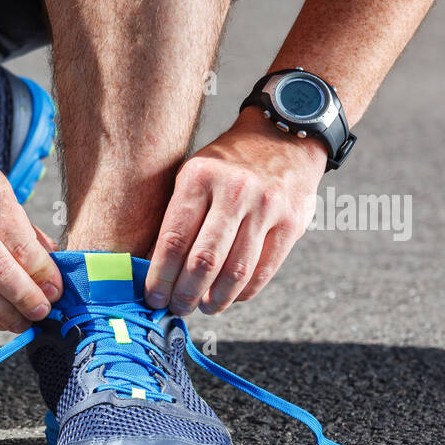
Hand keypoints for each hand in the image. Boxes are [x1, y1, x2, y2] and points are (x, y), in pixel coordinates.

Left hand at [143, 107, 325, 315]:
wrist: (284, 136)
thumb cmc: (227, 164)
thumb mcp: (193, 174)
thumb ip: (175, 217)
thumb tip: (151, 268)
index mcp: (199, 177)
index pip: (174, 240)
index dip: (160, 277)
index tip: (152, 297)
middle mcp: (234, 191)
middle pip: (204, 261)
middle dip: (185, 294)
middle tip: (177, 308)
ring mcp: (267, 206)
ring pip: (236, 271)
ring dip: (215, 300)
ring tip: (203, 307)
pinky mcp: (292, 221)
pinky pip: (264, 270)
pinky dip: (243, 292)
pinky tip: (230, 297)